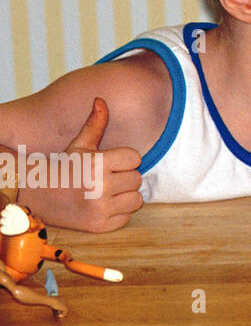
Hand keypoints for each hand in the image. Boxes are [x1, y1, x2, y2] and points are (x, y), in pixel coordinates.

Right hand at [20, 98, 142, 232]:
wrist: (39, 196)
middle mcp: (99, 186)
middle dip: (124, 177)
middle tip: (105, 179)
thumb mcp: (79, 145)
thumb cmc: (64, 167)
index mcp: (97, 164)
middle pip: (137, 179)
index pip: (135, 158)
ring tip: (106, 192)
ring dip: (125, 196)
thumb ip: (95, 124)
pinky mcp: (99, 226)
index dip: (124, 160)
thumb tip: (101, 100)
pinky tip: (102, 206)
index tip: (109, 163)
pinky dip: (118, 213)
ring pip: (136, 199)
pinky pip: (127, 217)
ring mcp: (99, 208)